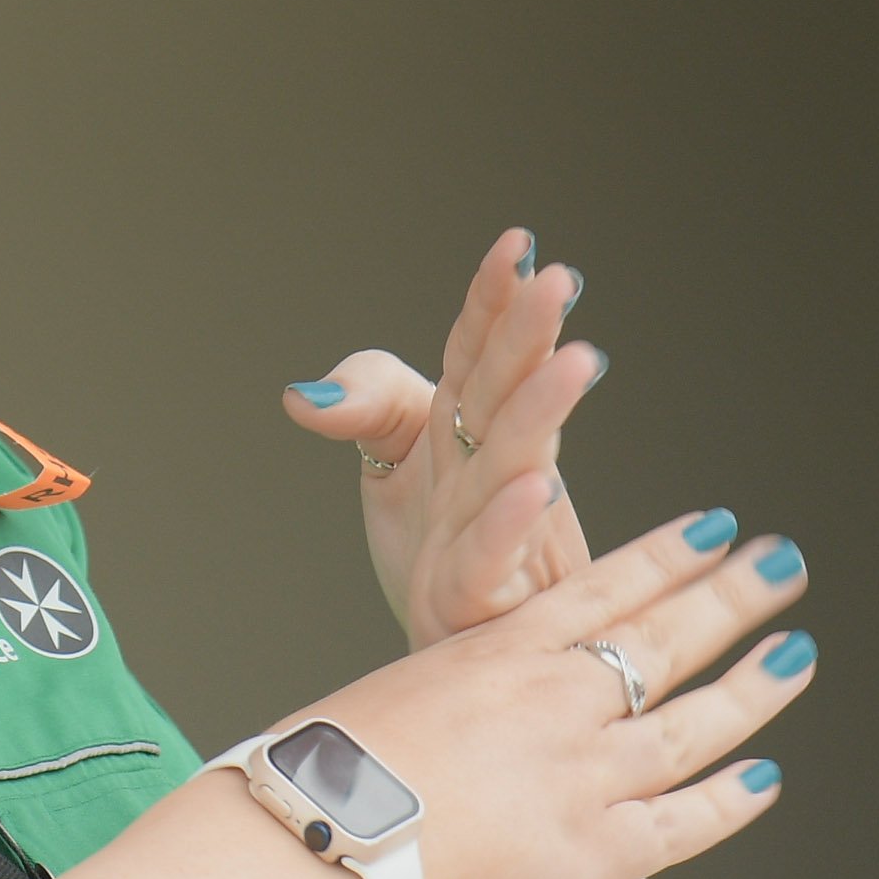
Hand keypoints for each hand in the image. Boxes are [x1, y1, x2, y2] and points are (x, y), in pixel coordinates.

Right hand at [248, 507, 815, 878]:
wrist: (314, 843)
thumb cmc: (314, 773)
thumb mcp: (381, 707)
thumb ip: (440, 708)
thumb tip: (448, 729)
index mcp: (497, 652)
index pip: (603, 587)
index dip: (665, 555)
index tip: (713, 527)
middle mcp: (555, 702)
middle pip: (666, 635)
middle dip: (732, 596)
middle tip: (784, 562)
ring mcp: (583, 776)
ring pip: (695, 723)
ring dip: (754, 686)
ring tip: (798, 653)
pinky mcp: (593, 854)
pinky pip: (682, 822)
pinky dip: (729, 801)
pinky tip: (766, 780)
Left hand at [283, 229, 606, 647]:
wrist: (441, 633)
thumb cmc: (433, 538)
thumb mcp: (389, 454)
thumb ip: (364, 402)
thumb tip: (304, 394)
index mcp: (466, 419)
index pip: (477, 348)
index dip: (493, 298)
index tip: (516, 245)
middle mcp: (490, 462)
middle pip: (506, 390)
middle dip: (531, 335)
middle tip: (558, 280)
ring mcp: (496, 525)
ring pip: (520, 460)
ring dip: (545, 410)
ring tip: (574, 360)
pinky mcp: (483, 592)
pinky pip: (496, 554)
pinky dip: (512, 521)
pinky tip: (534, 486)